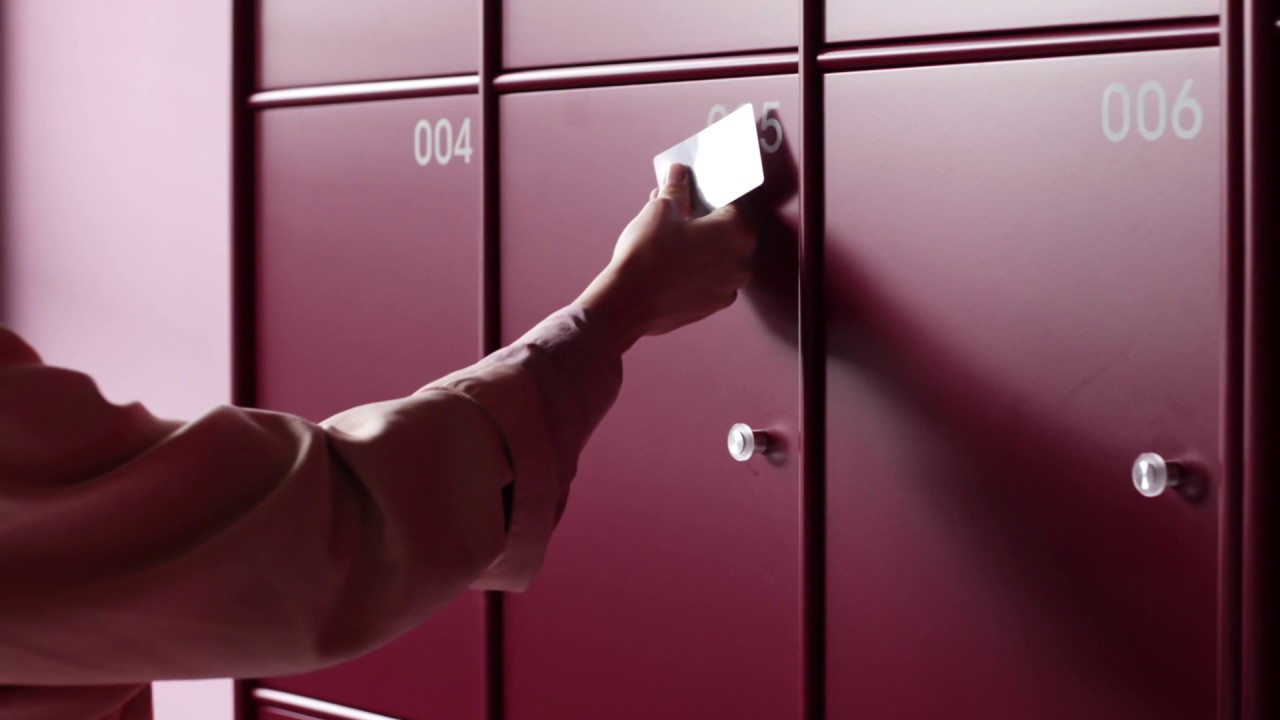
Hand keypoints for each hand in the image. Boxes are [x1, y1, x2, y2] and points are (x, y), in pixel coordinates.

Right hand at [576, 164, 756, 350]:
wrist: (627, 302)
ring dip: (700, 246)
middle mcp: (741, 262)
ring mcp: (728, 288)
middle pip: (726, 232)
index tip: (691, 194)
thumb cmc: (647, 254)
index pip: (731, 203)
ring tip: (669, 240)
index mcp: (736, 231)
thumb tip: (679, 174)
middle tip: (676, 215)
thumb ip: (676, 190)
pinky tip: (672, 266)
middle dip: (703, 221)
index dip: (708, 195)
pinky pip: (709, 280)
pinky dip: (696, 271)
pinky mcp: (712, 306)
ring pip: (717, 257)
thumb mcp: (659, 210)